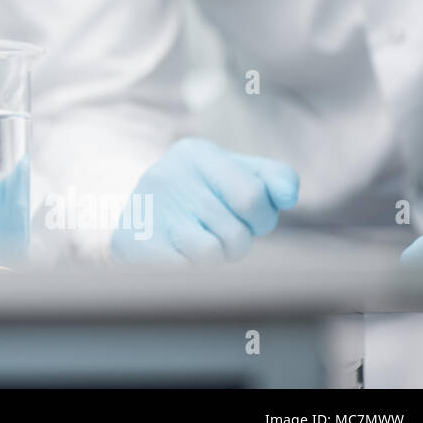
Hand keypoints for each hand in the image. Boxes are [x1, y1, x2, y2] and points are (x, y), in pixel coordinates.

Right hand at [110, 138, 298, 264]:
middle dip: (241, 241)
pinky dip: (191, 268)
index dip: (262, 217)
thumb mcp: (232, 175)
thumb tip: (288, 196)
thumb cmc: (199, 198)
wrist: (135, 219)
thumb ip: (272, 178)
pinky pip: (187, 269)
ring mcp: (150, 208)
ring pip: (213, 253)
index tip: (248, 216)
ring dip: (216, 258)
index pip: (254, 196)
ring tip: (199, 243)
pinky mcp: (135, 241)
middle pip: (238, 230)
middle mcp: (170, 174)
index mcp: (197, 153)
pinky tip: (179, 254)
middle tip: (222, 232)